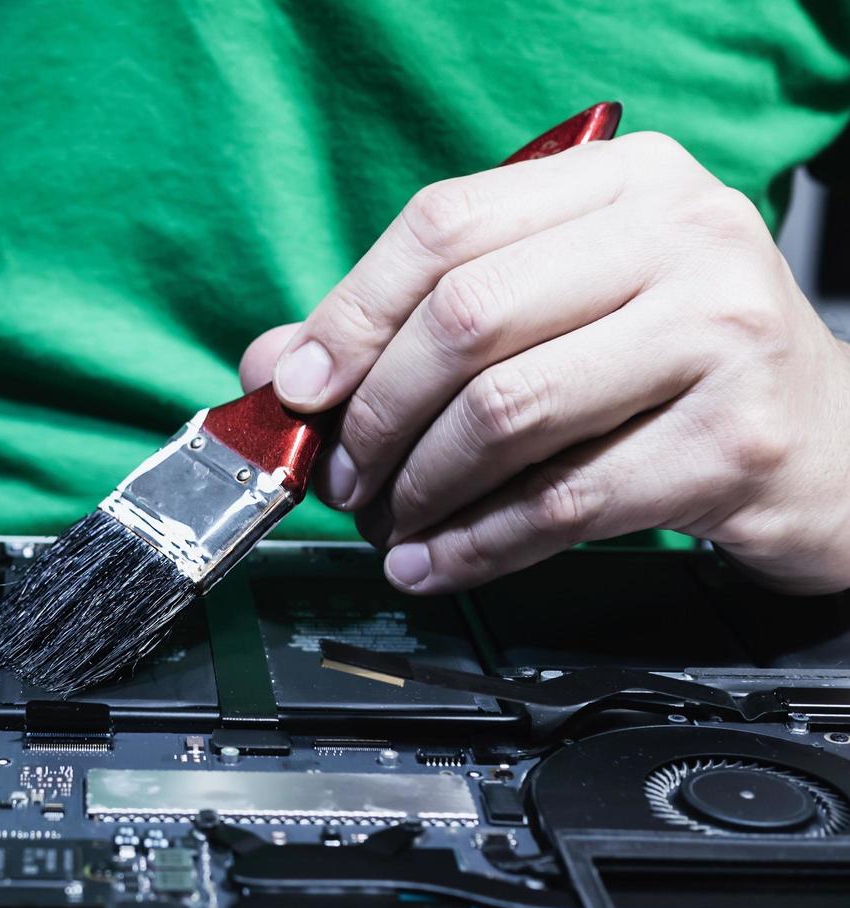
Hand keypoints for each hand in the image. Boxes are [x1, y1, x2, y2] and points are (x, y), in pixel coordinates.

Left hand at [241, 133, 849, 595]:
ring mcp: (719, 333)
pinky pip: (562, 502)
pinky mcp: (736, 441)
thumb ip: (419, 324)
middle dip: (377, 412)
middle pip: (466, 318)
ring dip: (422, 486)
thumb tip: (280, 366)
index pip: (444, 225)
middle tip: (346, 473)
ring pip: (507, 411)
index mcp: (623, 179)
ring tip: (391, 522)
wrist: (833, 446)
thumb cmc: (675, 370)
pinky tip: (437, 562)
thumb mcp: (560, 313)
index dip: (351, 312)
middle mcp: (680, 234)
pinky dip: (476, 544)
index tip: (301, 385)